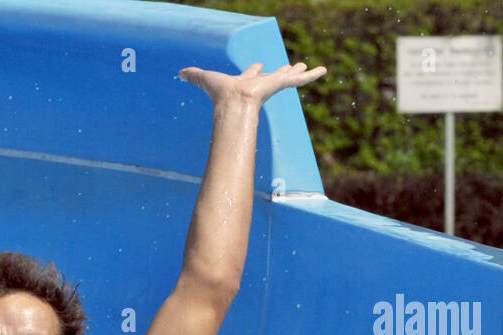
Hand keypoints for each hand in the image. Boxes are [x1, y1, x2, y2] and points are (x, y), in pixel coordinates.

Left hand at [179, 61, 325, 108]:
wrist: (234, 102)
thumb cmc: (220, 94)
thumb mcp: (205, 79)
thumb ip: (194, 76)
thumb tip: (179, 73)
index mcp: (247, 82)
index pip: (254, 73)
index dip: (255, 69)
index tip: (259, 64)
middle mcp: (261, 83)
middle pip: (274, 75)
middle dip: (282, 71)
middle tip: (291, 66)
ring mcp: (273, 85)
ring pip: (290, 76)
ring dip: (300, 73)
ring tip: (312, 67)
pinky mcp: (282, 84)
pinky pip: (300, 79)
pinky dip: (312, 75)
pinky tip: (323, 70)